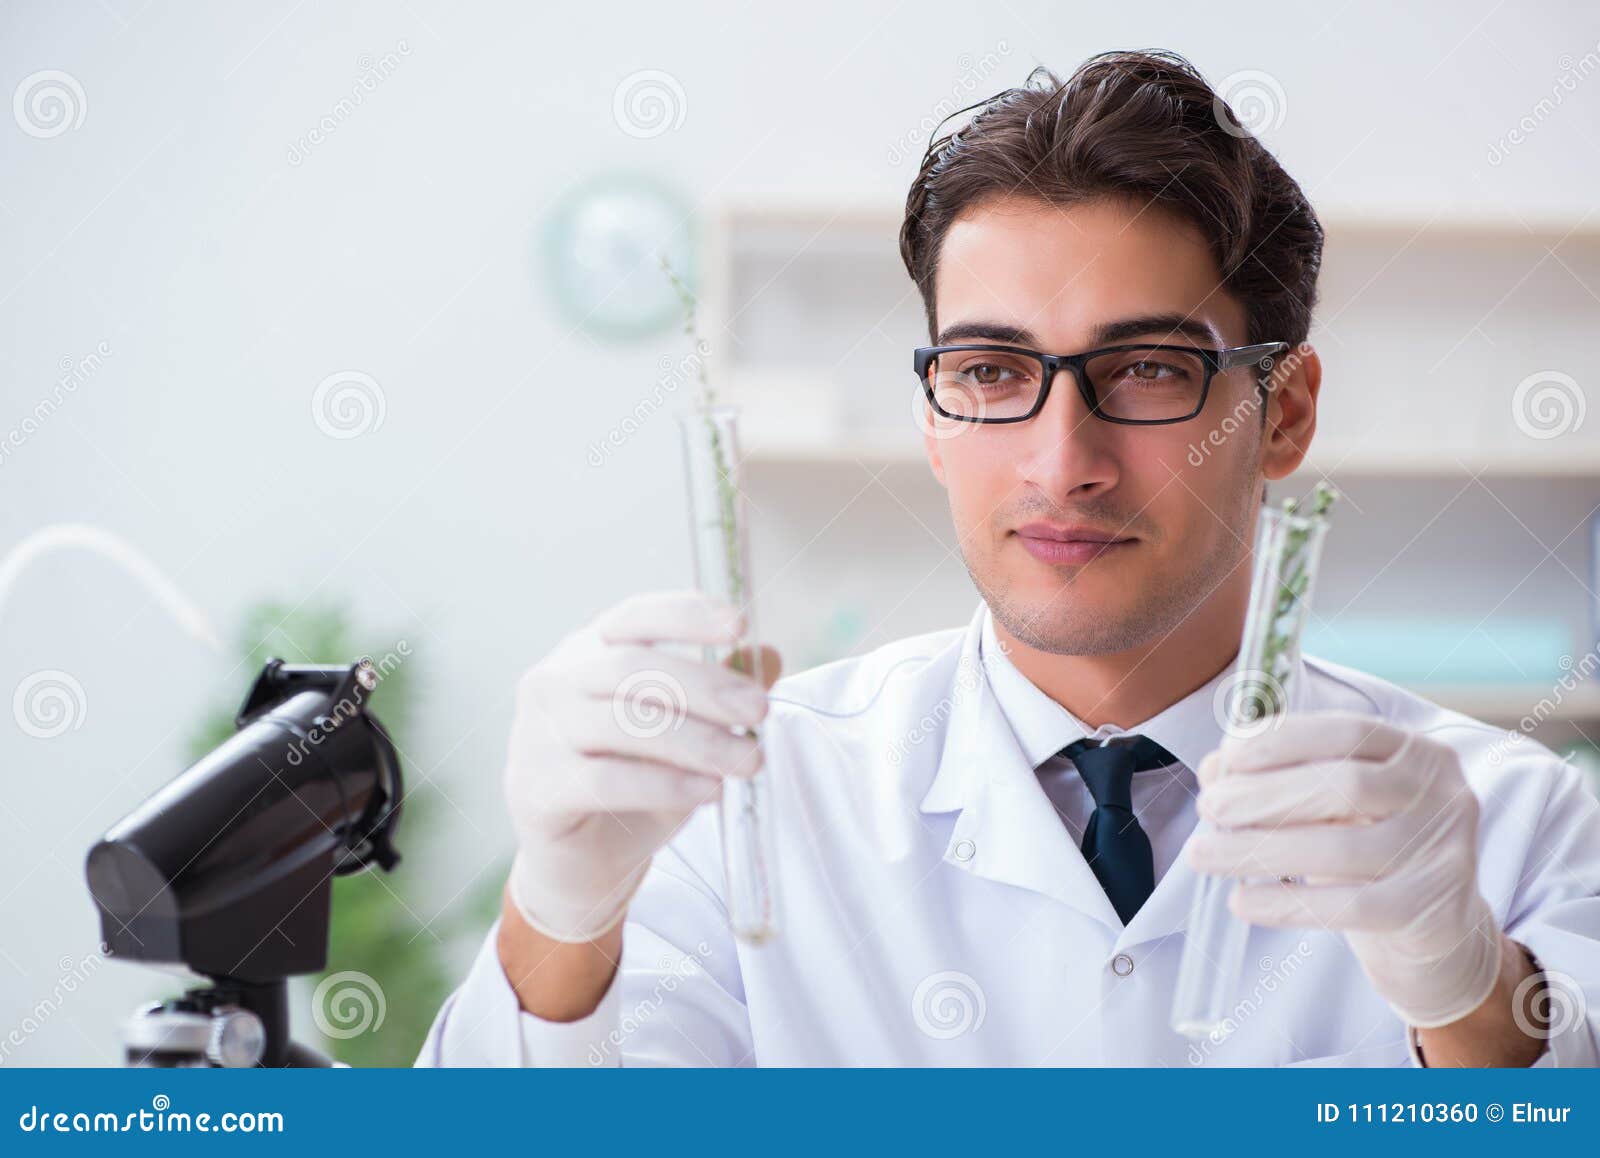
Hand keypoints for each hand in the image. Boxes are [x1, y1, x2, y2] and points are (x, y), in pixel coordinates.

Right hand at [503, 590, 780, 942]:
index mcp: (587, 651)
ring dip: (698, 741)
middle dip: (706, 687)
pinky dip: (667, 783)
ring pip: (624, 722)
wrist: (580, 862)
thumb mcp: (684, 733)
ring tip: (747, 761)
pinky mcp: (537, 788)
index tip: (740, 624)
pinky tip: (709, 792)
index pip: (634, 616)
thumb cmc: (633, 781)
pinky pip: (608, 779)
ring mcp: (537, 734)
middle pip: (632, 667)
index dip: (686, 615)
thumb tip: (769, 656)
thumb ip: (717, 694)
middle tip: (759, 710)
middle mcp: (554, 681)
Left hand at [1188, 710, 1501, 1027]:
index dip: (1284, 740)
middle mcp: (1442, 796)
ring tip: (1203, 854)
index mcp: (1418, 754)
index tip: (1228, 756)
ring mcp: (1444, 854)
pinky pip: (1348, 907)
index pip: (1350, 732)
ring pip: (1342, 848)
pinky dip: (1285, 904)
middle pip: (1344, 786)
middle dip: (1263, 795)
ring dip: (1259, 849)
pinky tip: (1240, 901)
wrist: (1438, 931)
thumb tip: (1215, 769)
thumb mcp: (1331, 807)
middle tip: (1210, 807)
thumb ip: (1280, 779)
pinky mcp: (1434, 911)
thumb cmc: (1371, 852)